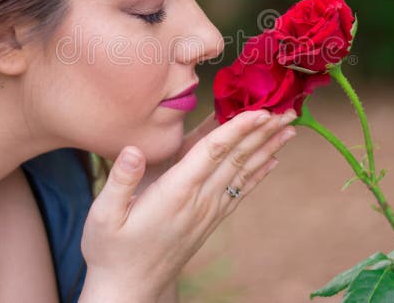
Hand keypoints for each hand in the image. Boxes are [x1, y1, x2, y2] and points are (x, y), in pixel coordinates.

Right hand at [79, 108, 297, 301]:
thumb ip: (121, 180)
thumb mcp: (104, 214)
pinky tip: (271, 162)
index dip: (237, 129)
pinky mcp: (209, 221)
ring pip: (243, 172)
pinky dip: (258, 174)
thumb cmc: (111, 250)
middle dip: (263, 131)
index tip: (260, 110)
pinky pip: (240, 191)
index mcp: (175, 192)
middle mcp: (199, 200)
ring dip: (267, 148)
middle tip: (288, 109)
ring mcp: (207, 212)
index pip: (213, 152)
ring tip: (289, 128)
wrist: (130, 289)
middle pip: (237, 158)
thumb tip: (133, 149)